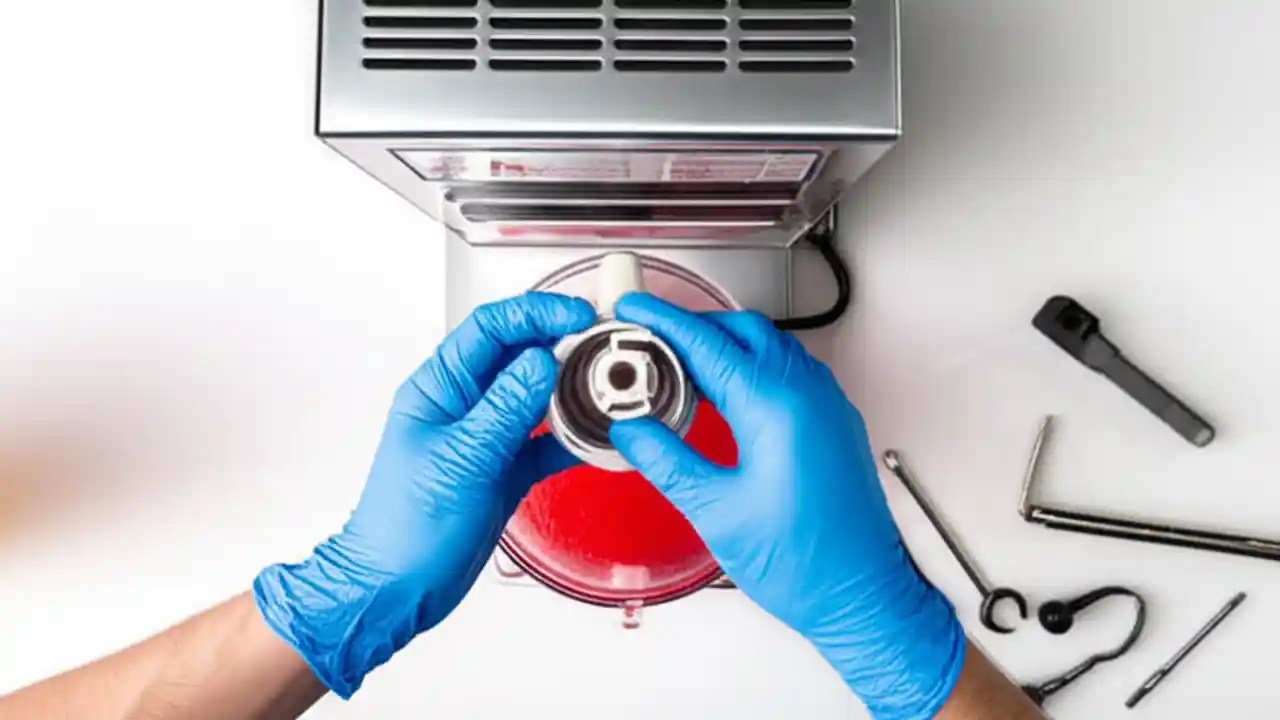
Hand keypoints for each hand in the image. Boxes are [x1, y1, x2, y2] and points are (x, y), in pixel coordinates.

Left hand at [254, 292, 595, 698]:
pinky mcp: (503, 470)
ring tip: (606, 388)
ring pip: (537, 396)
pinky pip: (545, 441)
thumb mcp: (460, 461)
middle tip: (603, 346)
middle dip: (562, 344)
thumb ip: (504, 409)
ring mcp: (485, 437)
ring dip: (571, 390)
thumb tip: (541, 361)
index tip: (578, 315)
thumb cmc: (404, 529)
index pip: (491, 328)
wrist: (395, 590)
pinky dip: (571, 438)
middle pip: (519, 355)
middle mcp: (464, 405)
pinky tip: (595, 440)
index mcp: (439, 388)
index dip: (537, 313)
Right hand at [609, 294, 964, 719]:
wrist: (861, 595)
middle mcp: (808, 393)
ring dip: (723, 345)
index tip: (634, 309)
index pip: (707, 343)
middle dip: (692, 326)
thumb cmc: (804, 563)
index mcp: (775, 405)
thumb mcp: (715, 511)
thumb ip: (665, 460)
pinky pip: (788, 372)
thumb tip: (630, 429)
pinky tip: (723, 396)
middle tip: (648, 339)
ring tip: (678, 367)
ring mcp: (826, 404)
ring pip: (769, 347)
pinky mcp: (833, 422)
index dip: (663, 321)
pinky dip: (750, 367)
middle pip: (742, 330)